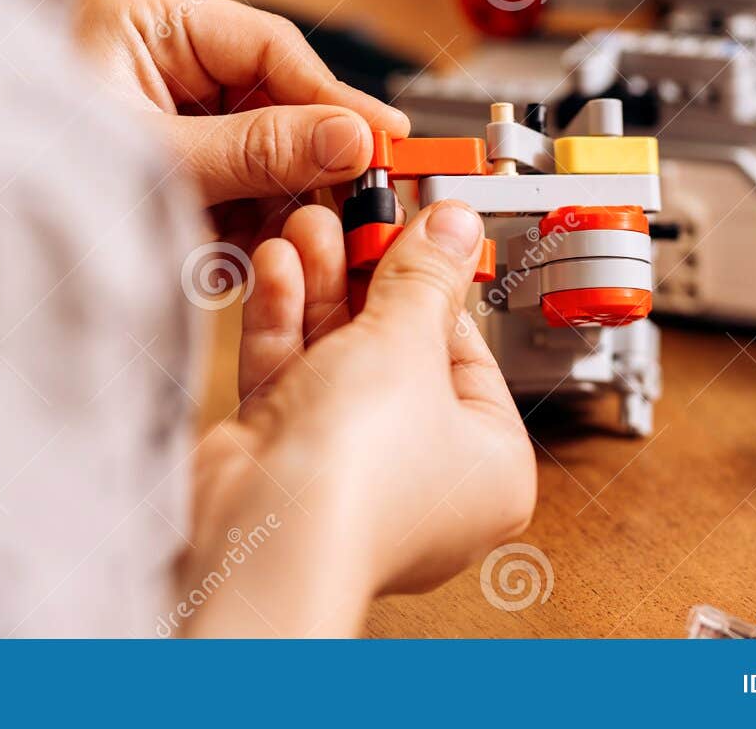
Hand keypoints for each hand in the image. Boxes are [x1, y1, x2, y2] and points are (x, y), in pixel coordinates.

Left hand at [80, 0, 408, 241]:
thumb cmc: (32, 173)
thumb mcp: (158, 160)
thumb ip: (257, 150)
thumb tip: (353, 139)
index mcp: (151, 20)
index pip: (273, 49)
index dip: (335, 97)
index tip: (386, 140)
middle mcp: (166, 58)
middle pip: (278, 101)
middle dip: (308, 163)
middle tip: (353, 208)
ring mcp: (172, 111)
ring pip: (265, 152)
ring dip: (278, 206)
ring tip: (280, 247)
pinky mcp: (174, 163)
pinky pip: (237, 188)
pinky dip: (247, 228)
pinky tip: (238, 257)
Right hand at [181, 201, 536, 635]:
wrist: (266, 533)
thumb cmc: (360, 478)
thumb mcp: (408, 343)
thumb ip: (425, 278)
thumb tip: (453, 229)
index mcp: (489, 466)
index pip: (467, 352)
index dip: (435, 282)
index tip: (415, 230)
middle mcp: (422, 474)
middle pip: (397, 348)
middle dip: (365, 277)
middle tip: (356, 221)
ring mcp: (349, 466)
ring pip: (337, 355)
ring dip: (320, 287)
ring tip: (310, 227)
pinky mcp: (285, 455)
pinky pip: (293, 375)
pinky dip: (285, 320)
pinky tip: (279, 266)